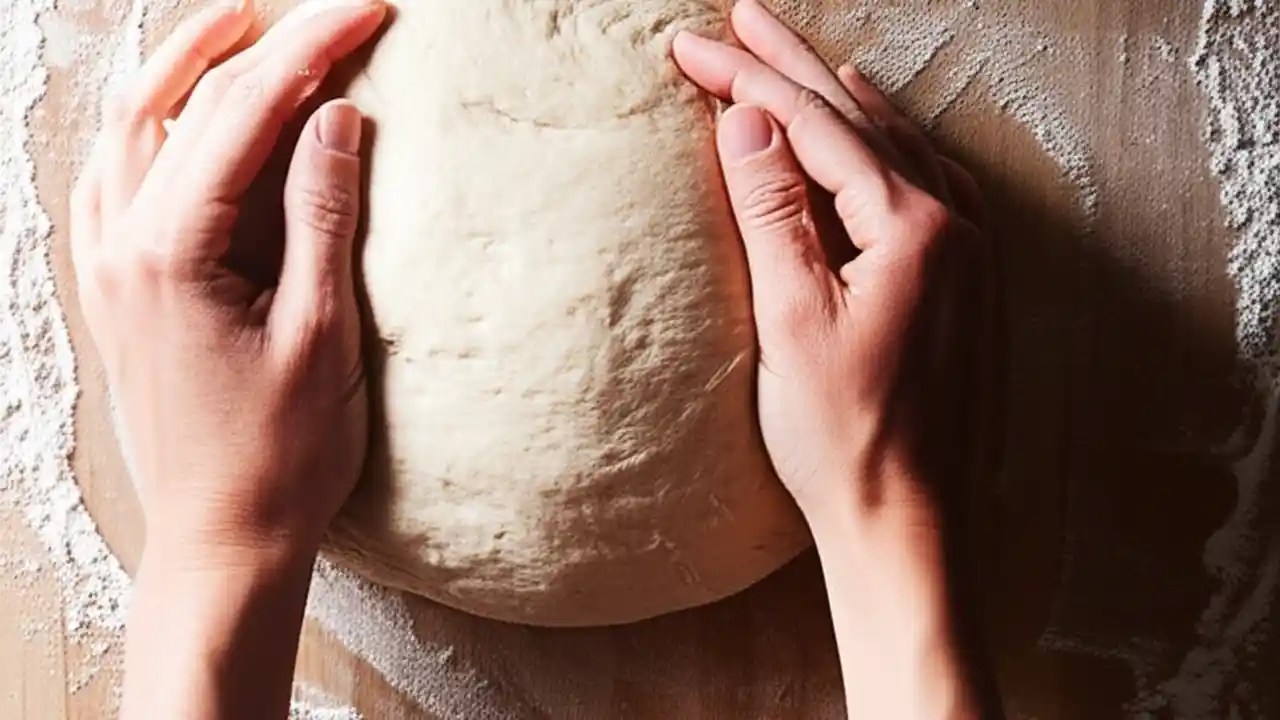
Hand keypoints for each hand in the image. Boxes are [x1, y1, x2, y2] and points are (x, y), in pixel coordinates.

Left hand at [70, 0, 386, 565]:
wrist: (221, 538)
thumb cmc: (280, 455)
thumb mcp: (321, 334)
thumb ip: (322, 217)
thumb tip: (336, 119)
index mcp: (172, 250)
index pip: (245, 110)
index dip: (312, 47)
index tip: (368, 9)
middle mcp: (120, 242)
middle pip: (183, 100)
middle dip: (260, 41)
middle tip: (328, 9)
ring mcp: (106, 262)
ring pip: (135, 125)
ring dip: (191, 65)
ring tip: (249, 27)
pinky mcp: (115, 284)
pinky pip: (119, 173)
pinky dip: (155, 123)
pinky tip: (189, 115)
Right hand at [674, 0, 993, 524]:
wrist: (911, 524)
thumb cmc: (846, 439)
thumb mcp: (792, 321)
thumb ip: (774, 213)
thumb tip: (748, 121)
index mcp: (914, 225)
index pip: (812, 125)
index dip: (745, 80)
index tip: (687, 46)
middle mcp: (955, 223)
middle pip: (859, 117)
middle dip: (790, 65)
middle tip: (735, 18)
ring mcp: (969, 251)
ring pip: (894, 143)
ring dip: (837, 96)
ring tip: (793, 55)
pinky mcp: (964, 281)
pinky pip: (922, 180)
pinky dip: (883, 142)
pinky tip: (871, 131)